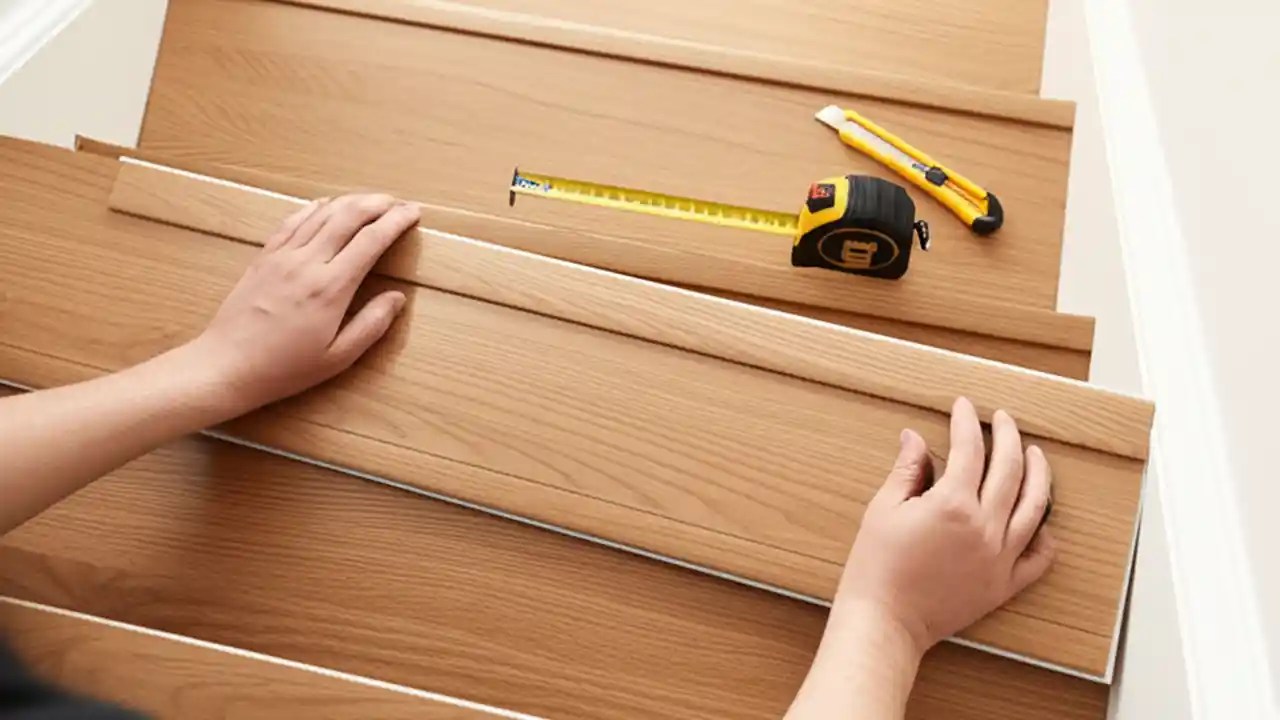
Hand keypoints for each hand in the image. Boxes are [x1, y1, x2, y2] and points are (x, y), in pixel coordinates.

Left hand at [188, 194, 420, 413]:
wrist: (226, 365)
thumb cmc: (285, 368)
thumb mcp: (338, 357)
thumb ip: (372, 325)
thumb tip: (398, 298)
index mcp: (331, 288)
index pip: (371, 241)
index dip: (396, 222)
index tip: (413, 213)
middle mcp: (307, 263)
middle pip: (348, 217)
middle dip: (377, 203)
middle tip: (397, 202)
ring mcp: (282, 256)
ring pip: (321, 214)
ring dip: (350, 201)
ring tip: (370, 200)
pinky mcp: (264, 257)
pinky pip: (292, 222)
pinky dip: (314, 208)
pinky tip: (325, 205)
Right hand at [835, 397, 1055, 657]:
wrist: (885, 620)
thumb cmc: (876, 566)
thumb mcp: (883, 509)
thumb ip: (907, 470)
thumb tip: (915, 438)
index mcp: (952, 505)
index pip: (969, 449)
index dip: (966, 422)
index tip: (964, 406)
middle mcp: (984, 527)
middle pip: (1009, 469)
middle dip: (1007, 437)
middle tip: (1002, 419)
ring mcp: (999, 557)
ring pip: (1035, 506)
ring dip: (1038, 474)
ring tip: (1034, 454)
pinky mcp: (1004, 584)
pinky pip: (1039, 557)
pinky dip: (1046, 535)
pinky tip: (1043, 519)